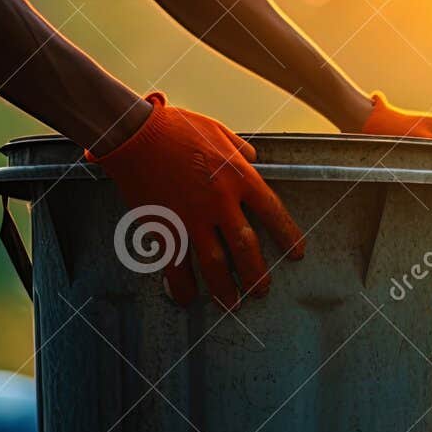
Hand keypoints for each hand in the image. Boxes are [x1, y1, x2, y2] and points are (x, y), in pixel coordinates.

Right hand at [89, 93, 304, 308]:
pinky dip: (181, 284)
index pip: (272, 212)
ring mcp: (191, 217)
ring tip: (233, 305)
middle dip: (257, 274)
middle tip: (263, 291)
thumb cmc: (176, 127)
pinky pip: (175, 263)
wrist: (133, 132)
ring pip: (214, 263)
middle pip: (246, 246)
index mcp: (237, 176)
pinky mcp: (164, 226)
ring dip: (225, 288)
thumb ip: (240, 150)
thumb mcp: (218, 131)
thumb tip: (254, 160)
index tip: (297, 253)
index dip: (288, 235)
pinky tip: (187, 299)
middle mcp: (219, 201)